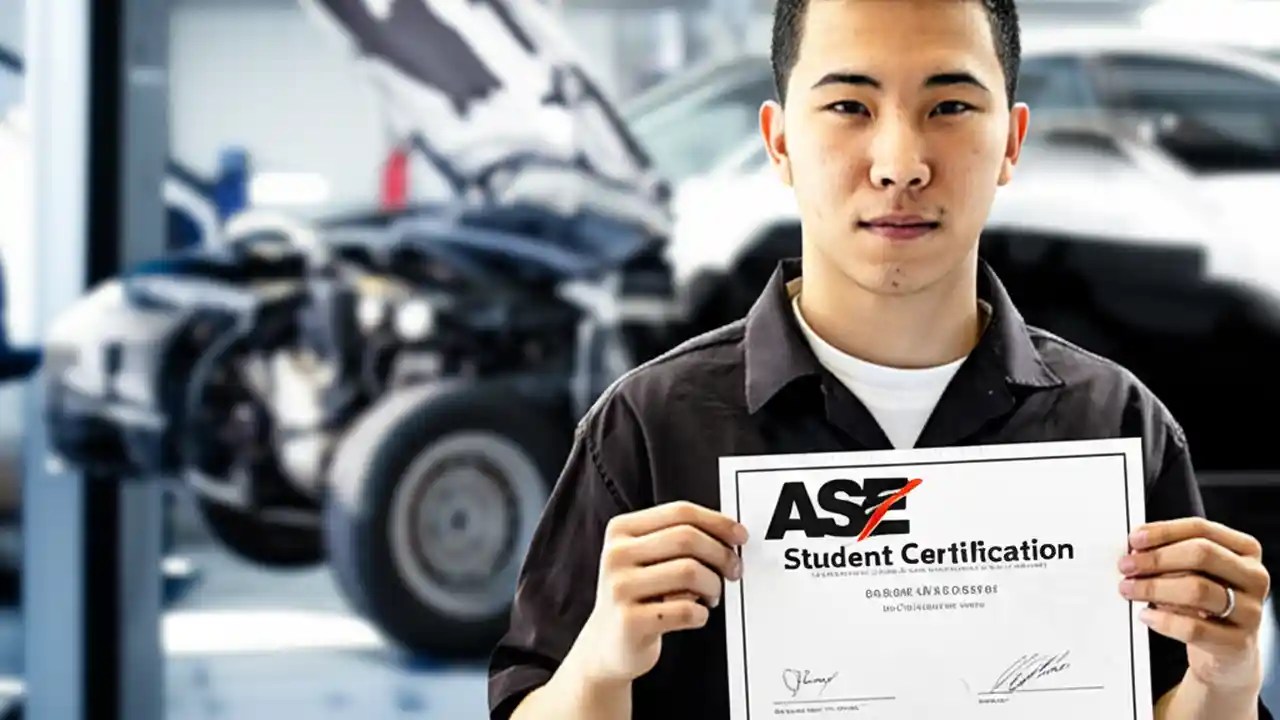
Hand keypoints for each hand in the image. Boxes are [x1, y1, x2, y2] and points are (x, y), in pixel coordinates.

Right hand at [576, 500, 747, 684]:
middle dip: (721, 554)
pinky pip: (685, 610)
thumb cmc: (637, 595)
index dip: (717, 522)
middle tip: (733, 570)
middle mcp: (616, 555)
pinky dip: (701, 613)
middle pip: (687, 539)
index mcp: (621, 530)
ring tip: (710, 596)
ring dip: (713, 586)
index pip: (680, 512)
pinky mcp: (630, 622)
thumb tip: (730, 533)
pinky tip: (695, 615)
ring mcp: (620, 588)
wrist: (608, 643)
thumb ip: (677, 538)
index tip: (739, 535)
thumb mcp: (645, 557)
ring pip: (690, 572)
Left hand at [1118, 517, 1270, 690]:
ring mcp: (1250, 611)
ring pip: (1197, 590)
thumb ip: (1174, 556)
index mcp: (1245, 551)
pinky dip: (1163, 620)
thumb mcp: (1198, 573)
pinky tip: (1146, 615)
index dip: (1164, 531)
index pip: (1201, 529)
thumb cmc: (1208, 603)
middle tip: (1126, 566)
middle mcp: (1254, 577)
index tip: (1134, 539)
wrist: (1229, 651)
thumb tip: (1137, 550)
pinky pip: (1194, 628)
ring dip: (1154, 587)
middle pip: (1202, 555)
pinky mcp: (1237, 642)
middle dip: (1157, 559)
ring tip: (1130, 589)